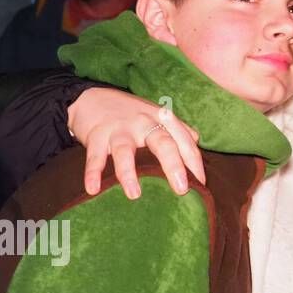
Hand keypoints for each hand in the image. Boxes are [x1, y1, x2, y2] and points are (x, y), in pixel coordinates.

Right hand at [68, 87, 204, 198]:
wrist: (91, 97)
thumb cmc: (132, 113)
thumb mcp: (158, 116)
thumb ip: (178, 129)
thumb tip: (197, 143)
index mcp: (164, 119)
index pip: (185, 141)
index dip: (194, 163)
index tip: (201, 185)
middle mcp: (145, 122)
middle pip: (162, 143)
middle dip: (173, 166)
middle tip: (182, 190)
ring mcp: (120, 129)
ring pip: (125, 151)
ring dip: (128, 173)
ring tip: (133, 195)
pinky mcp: (96, 134)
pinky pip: (95, 156)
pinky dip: (93, 173)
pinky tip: (93, 189)